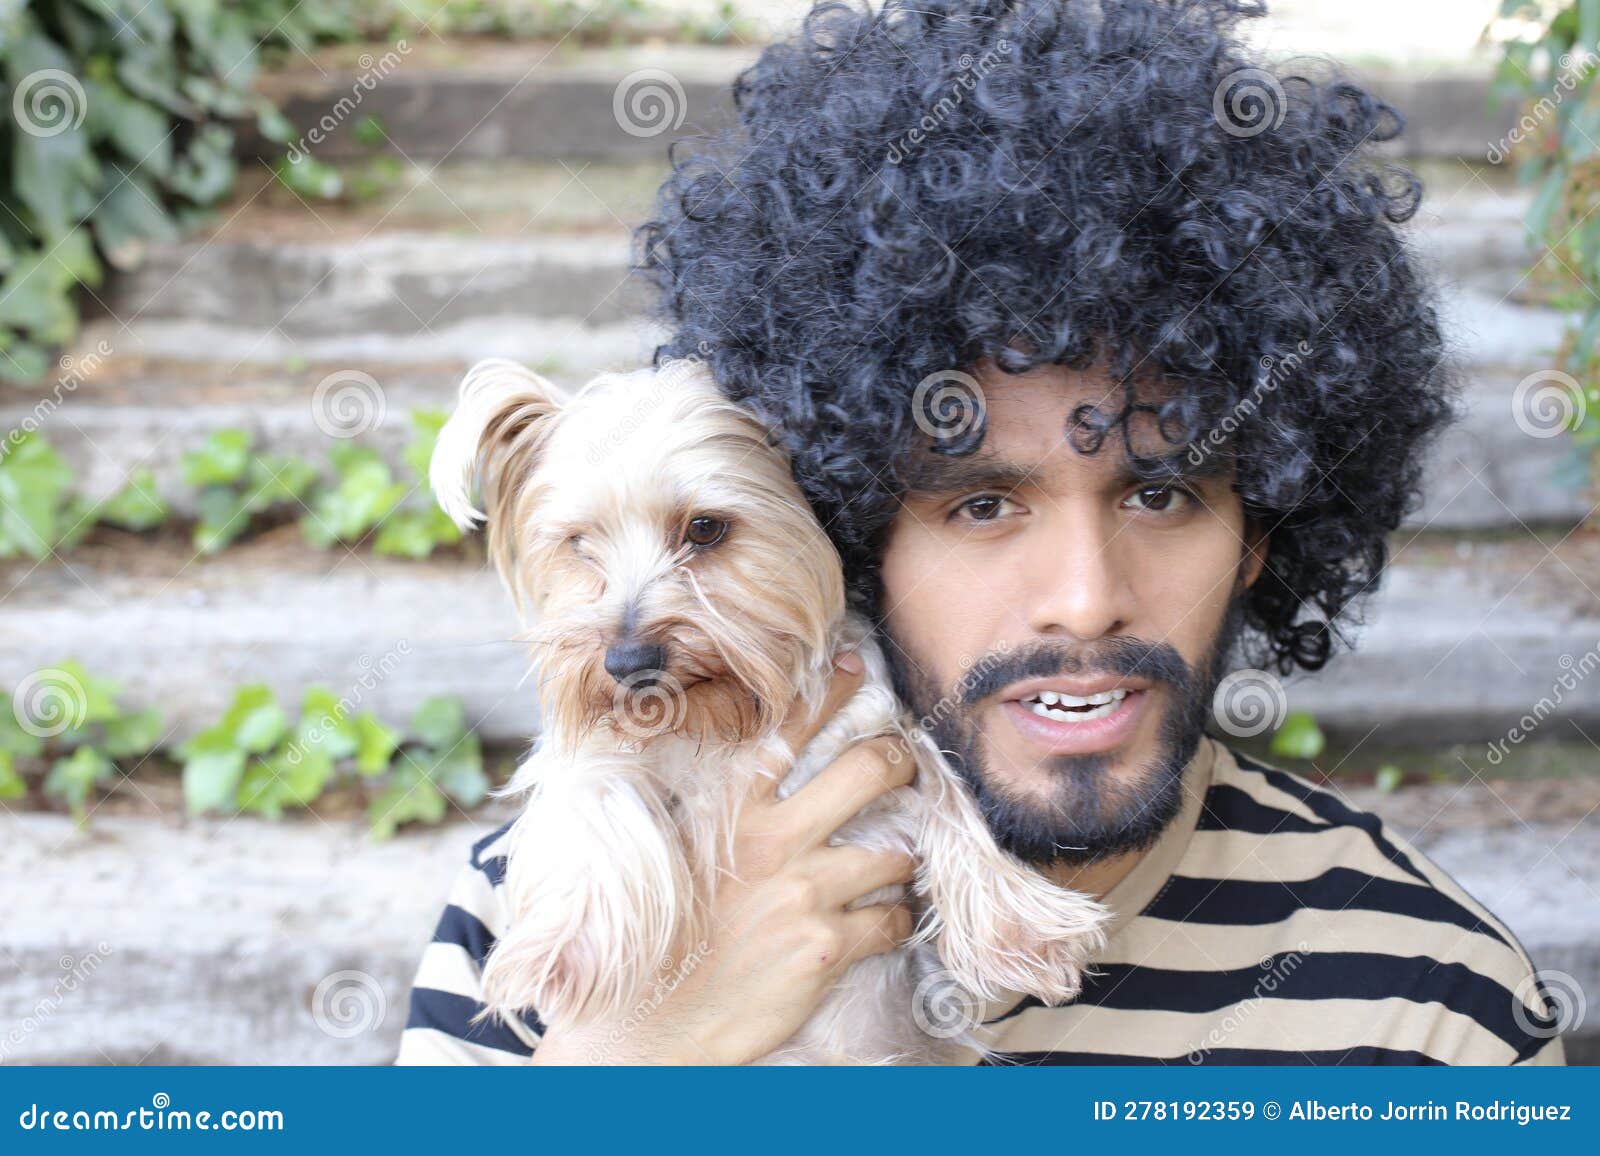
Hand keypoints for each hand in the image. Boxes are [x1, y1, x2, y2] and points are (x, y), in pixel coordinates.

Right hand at [529, 653, 916, 1064]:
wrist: (650, 1028)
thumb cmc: (658, 941)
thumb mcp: (677, 855)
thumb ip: (718, 814)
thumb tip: (751, 777)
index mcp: (731, 811)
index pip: (788, 731)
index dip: (830, 693)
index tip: (856, 670)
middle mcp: (772, 841)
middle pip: (867, 770)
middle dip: (899, 759)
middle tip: (906, 763)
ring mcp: (804, 892)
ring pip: (894, 850)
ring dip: (901, 859)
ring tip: (892, 867)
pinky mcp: (827, 947)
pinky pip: (892, 918)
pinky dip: (895, 920)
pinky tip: (880, 925)